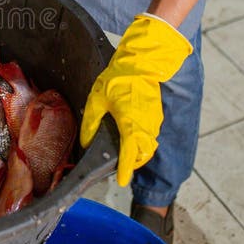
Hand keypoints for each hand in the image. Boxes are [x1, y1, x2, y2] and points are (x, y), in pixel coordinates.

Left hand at [79, 14, 192, 185]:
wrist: (143, 62)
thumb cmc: (120, 78)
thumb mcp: (97, 99)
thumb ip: (91, 122)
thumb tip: (86, 141)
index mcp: (131, 122)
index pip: (129, 153)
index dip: (125, 169)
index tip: (121, 181)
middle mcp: (146, 125)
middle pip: (143, 154)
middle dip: (132, 164)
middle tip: (120, 168)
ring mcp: (154, 120)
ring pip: (149, 146)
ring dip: (139, 153)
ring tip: (125, 155)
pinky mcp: (156, 115)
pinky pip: (151, 135)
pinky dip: (143, 142)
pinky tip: (132, 138)